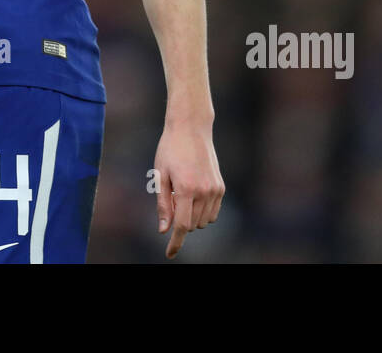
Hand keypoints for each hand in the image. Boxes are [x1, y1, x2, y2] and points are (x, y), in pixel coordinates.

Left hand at [154, 117, 224, 259]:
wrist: (191, 128)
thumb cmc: (170, 149)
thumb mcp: (160, 175)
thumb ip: (163, 204)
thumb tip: (164, 230)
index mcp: (187, 189)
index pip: (183, 226)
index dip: (175, 242)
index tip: (169, 253)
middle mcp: (205, 192)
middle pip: (192, 224)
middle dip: (180, 220)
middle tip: (171, 198)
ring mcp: (216, 190)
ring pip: (204, 221)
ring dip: (192, 216)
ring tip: (182, 193)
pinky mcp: (221, 187)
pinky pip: (213, 212)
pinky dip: (202, 211)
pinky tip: (193, 194)